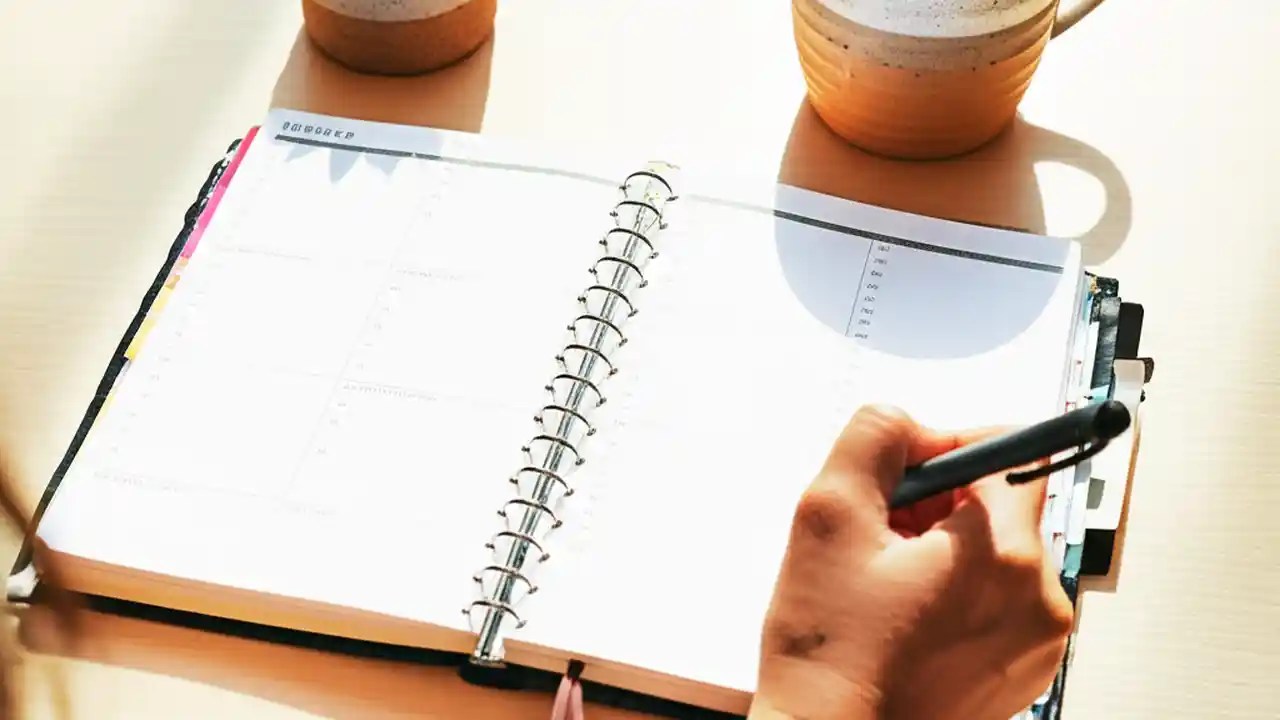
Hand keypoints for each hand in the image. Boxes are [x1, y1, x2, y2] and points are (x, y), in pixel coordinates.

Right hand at [749, 406, 1073, 719]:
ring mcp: (1035, 644)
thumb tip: (906, 424)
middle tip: (877, 543)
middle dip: (935, 506)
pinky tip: (901, 618)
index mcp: (1004, 557)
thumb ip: (872, 439)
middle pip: (999, 505)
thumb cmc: (830, 655)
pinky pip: (995, 601)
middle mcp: (1040, 601)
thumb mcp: (828, 515)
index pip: (1009, 452)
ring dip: (940, 551)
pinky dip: (951, 594)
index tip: (901, 482)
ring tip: (884, 588)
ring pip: (994, 554)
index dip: (945, 450)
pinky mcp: (1019, 672)